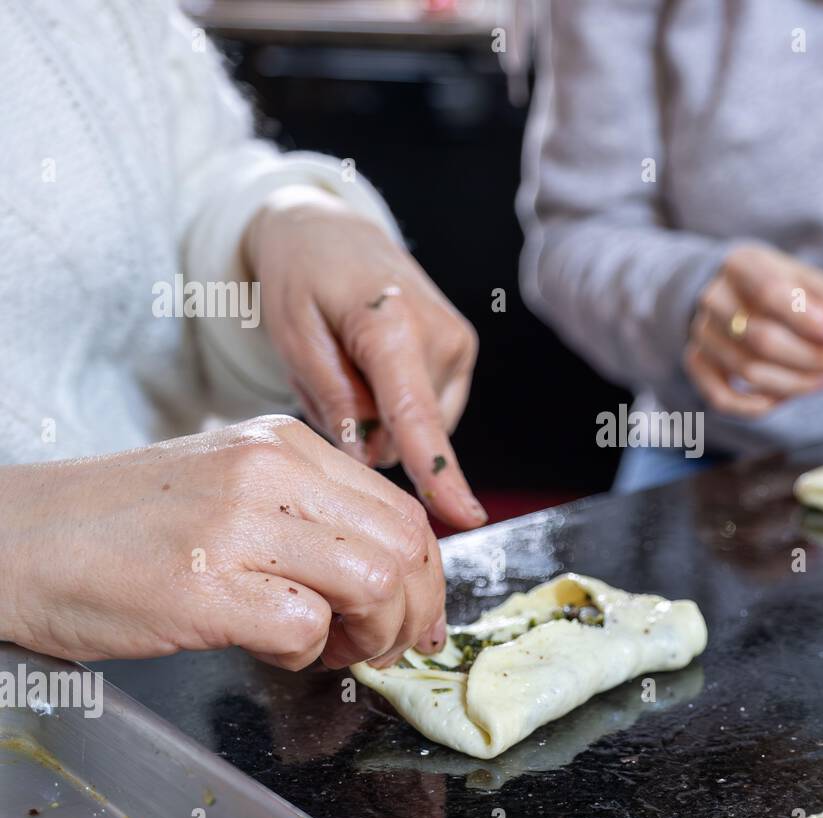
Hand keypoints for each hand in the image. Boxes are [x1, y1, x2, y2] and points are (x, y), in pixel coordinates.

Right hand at [0, 416, 444, 670]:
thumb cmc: (119, 525)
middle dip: (413, 613)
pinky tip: (274, 650)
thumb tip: (385, 573)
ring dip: (371, 635)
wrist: (13, 537)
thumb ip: (308, 515)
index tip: (417, 614)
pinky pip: (305, 626)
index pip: (401, 510)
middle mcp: (271, 472)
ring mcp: (237, 525)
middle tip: (386, 646)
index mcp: (284, 446)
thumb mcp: (230, 486)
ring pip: (374, 583)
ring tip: (335, 651)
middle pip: (404, 546)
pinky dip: (306, 654)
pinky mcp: (203, 585)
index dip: (427, 575)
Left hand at [244, 185, 485, 529]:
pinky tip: (371, 367)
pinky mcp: (461, 356)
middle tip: (326, 375)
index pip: (416, 416)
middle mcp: (442, 337)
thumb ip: (331, 397)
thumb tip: (368, 456)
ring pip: (415, 429)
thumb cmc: (303, 276)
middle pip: (406, 433)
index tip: (465, 515)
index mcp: (394, 325)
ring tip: (348, 364)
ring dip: (376, 417)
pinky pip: (424, 414)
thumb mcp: (291, 332)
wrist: (331, 231)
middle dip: (362, 427)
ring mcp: (458, 347)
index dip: (438, 472)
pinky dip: (393, 406)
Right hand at [684, 244, 822, 416]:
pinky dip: (753, 407)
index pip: (771, 294)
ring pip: (748, 371)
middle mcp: (713, 300)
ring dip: (795, 383)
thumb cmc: (773, 283)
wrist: (725, 287)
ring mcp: (702, 333)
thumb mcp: (802, 276)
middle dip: (810, 358)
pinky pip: (721, 397)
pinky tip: (783, 400)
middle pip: (762, 339)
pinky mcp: (697, 362)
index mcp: (740, 266)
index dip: (809, 320)